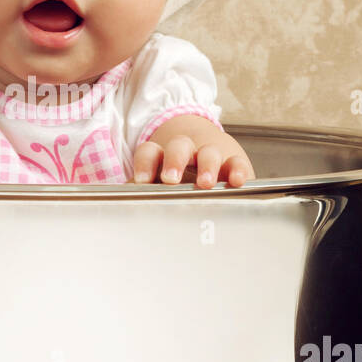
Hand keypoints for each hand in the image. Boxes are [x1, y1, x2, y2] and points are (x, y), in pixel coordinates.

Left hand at [132, 131, 253, 188]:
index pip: (150, 152)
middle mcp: (187, 152)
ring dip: (206, 166)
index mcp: (163, 156)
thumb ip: (144, 197)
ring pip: (208, 153)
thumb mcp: (159, 186)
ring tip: (205, 183)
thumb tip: (124, 214)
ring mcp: (211, 155)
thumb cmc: (178, 180)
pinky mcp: (233, 163)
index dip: (145, 164)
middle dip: (174, 161)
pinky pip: (236, 163)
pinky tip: (236, 182)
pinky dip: (237, 171)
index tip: (142, 181)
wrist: (210, 160)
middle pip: (178, 147)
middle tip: (170, 179)